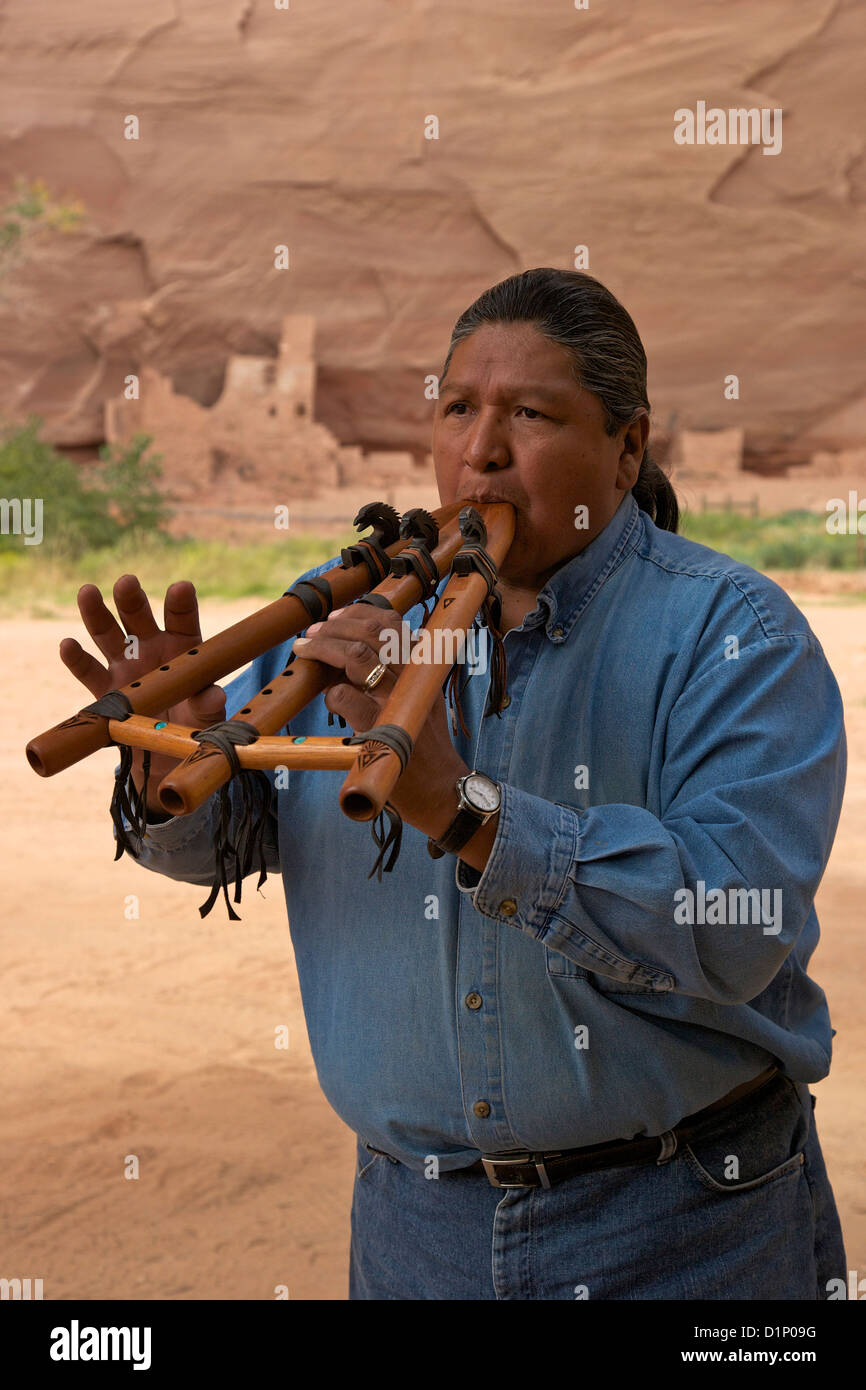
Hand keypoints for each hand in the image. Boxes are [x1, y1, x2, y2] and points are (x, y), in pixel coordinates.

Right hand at [60, 575, 225, 809]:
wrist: (166, 750)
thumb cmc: (194, 725)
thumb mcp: (207, 717)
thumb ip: (209, 704)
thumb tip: (213, 695)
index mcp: (182, 647)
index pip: (182, 620)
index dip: (181, 604)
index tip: (182, 588)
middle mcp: (151, 649)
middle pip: (139, 617)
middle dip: (132, 599)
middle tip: (127, 582)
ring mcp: (125, 666)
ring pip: (108, 635)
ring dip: (96, 614)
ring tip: (88, 592)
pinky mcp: (105, 690)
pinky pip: (88, 672)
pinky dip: (76, 659)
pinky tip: (68, 644)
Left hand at [293, 604, 468, 837]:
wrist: (438, 786)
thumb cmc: (421, 742)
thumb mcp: (418, 698)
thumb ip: (395, 672)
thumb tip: (351, 649)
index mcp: (422, 666)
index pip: (393, 622)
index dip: (359, 614)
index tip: (336, 617)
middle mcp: (413, 678)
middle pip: (373, 632)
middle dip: (336, 626)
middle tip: (313, 632)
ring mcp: (398, 702)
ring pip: (358, 655)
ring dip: (324, 648)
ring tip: (305, 648)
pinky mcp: (381, 729)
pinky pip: (346, 696)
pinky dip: (330, 692)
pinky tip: (327, 698)